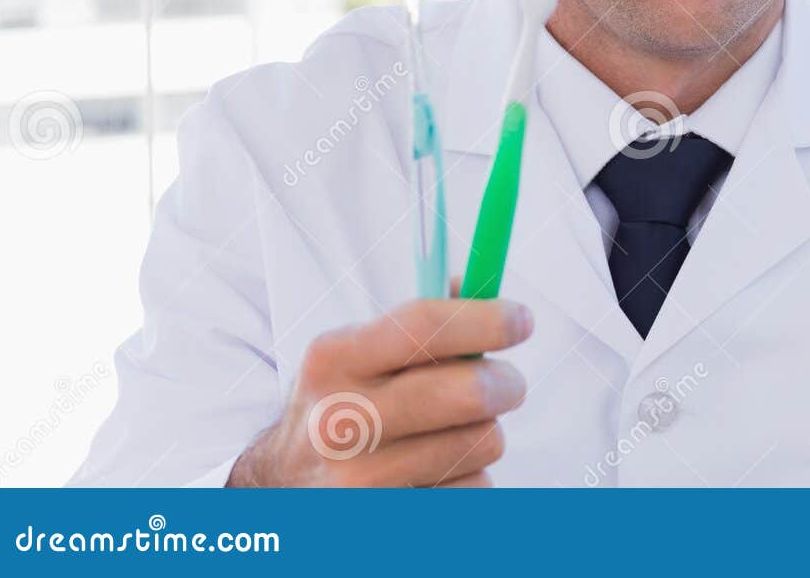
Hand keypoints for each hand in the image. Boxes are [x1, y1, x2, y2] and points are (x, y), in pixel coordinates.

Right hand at [227, 295, 532, 486]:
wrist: (286, 484)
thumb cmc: (347, 401)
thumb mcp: (359, 350)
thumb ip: (424, 317)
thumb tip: (487, 286)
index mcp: (333, 359)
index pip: (424, 327)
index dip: (487, 320)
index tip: (523, 320)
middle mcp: (338, 421)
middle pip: (467, 393)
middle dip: (506, 382)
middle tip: (508, 383)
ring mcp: (358, 483)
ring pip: (482, 442)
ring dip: (486, 433)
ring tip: (456, 432)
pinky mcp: (387, 523)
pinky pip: (477, 491)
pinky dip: (473, 478)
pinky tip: (440, 472)